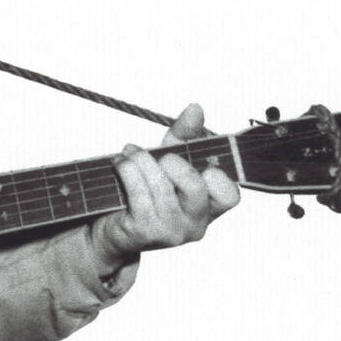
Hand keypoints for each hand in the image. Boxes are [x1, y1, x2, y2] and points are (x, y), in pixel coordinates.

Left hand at [88, 103, 240, 275]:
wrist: (111, 228)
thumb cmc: (144, 193)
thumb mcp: (167, 162)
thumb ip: (185, 136)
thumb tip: (195, 108)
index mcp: (208, 209)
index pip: (229, 195)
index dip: (215, 174)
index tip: (192, 161)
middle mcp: (195, 225)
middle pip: (194, 186)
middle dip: (171, 162)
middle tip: (155, 155)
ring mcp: (171, 232)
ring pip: (160, 186)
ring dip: (140, 161)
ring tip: (129, 154)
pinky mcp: (145, 233)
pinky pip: (137, 193)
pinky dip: (127, 171)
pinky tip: (119, 164)